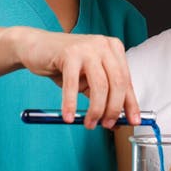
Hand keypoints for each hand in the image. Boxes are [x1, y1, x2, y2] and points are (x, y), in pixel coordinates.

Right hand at [13, 29, 140, 128]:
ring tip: (88, 123)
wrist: (37, 47)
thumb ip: (104, 95)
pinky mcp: (69, 53)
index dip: (131, 104)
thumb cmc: (65, 64)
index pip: (127, 80)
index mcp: (113, 49)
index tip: (133, 121)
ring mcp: (87, 47)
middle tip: (106, 125)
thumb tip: (117, 120)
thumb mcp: (89, 79)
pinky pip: (73, 84)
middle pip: (117, 83)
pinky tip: (69, 116)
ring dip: (96, 110)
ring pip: (100, 85)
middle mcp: (103, 45)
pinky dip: (71, 104)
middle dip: (113, 109)